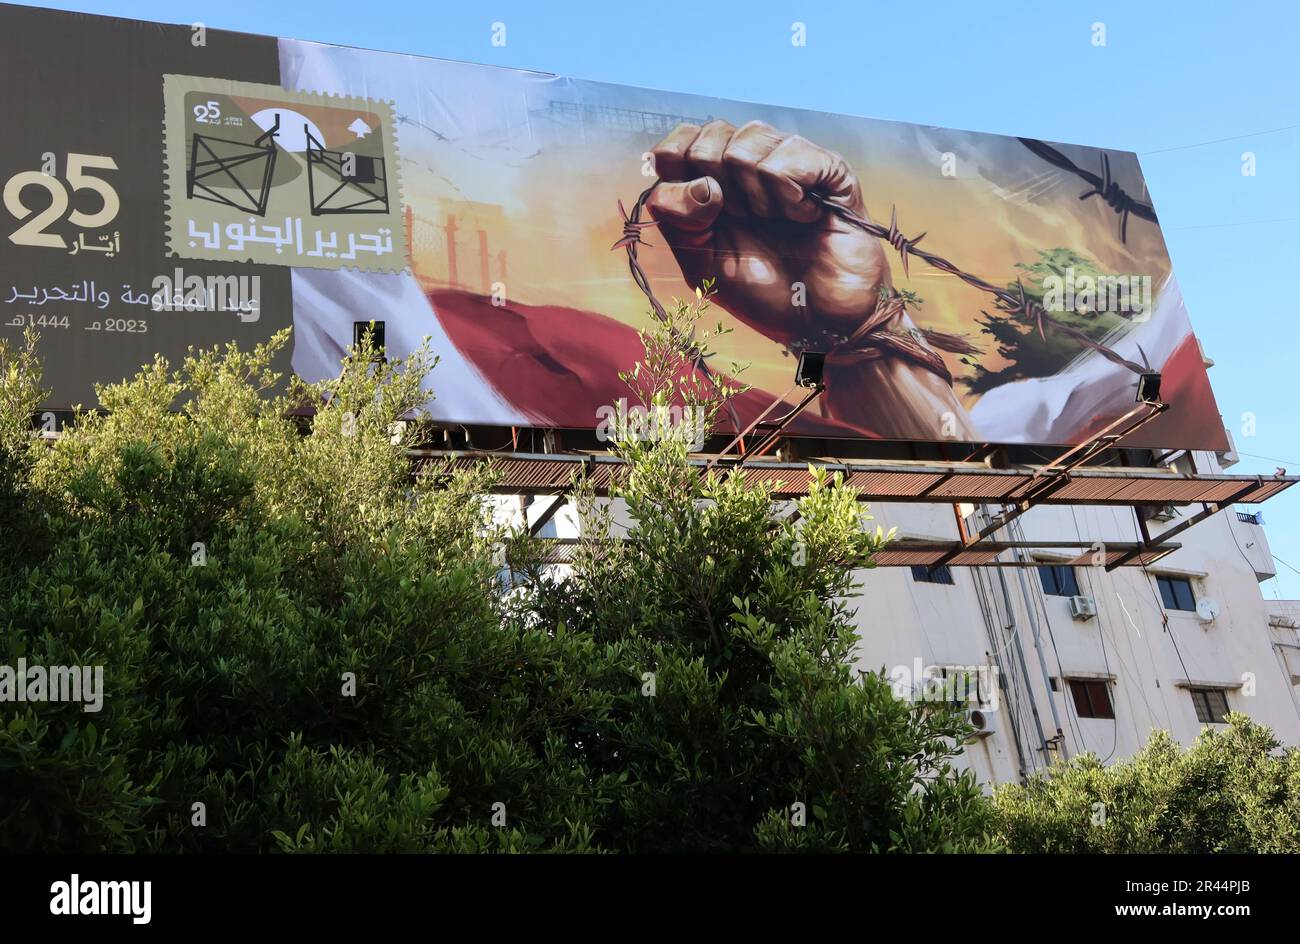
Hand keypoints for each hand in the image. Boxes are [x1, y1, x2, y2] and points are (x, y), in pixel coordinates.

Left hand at [647, 119, 891, 345]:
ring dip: (755, 195)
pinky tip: (804, 216)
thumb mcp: (702, 264)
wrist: (819, 322)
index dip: (677, 168)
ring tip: (776, 220)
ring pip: (746, 141)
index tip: (699, 211)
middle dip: (718, 188)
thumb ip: (679, 221)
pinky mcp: (828, 169)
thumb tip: (697, 183)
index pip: (679, 140)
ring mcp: (790, 162)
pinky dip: (788, 195)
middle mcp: (750, 164)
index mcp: (714, 183)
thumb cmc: (763, 293)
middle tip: (745, 221)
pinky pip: (788, 155)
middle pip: (710, 134)